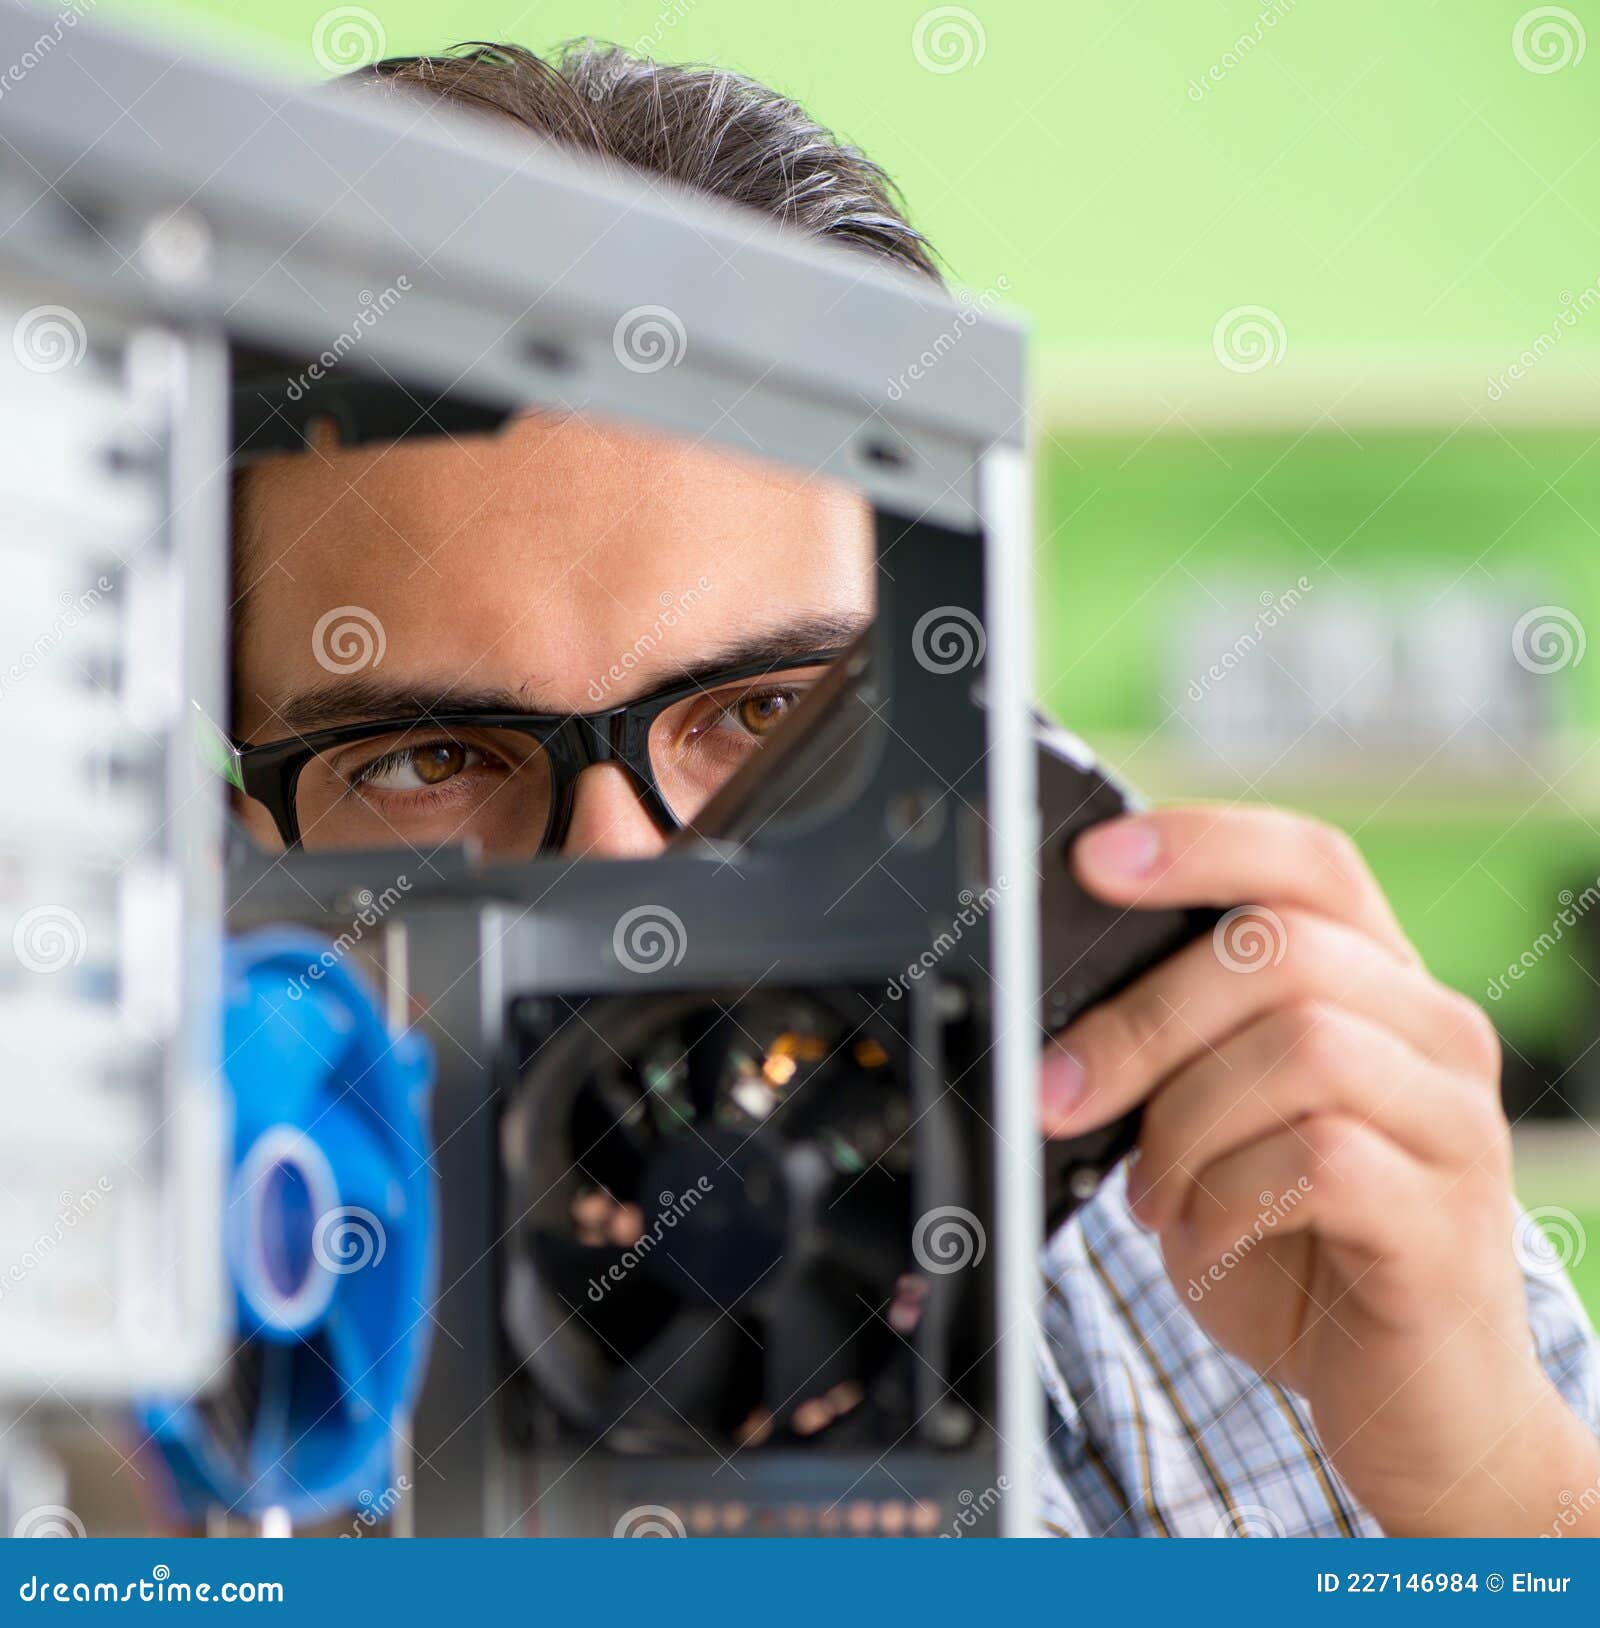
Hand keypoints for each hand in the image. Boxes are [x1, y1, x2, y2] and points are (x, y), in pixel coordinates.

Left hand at [1040, 805, 1599, 1536]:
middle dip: (1141, 1021)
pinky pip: (1324, 1159)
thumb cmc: (1298, 1247)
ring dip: (1185, 1123)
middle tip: (1063, 1092)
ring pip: (1301, 1047)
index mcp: (1371, 983)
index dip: (1198, 844)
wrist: (1408, 1401)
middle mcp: (1430, 1030)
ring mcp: (1453, 1121)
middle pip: (1278, 950)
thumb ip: (1174, 1056)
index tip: (1089, 862)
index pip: (1305, 861)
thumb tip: (1052, 1020)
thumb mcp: (1217, 1126)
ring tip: (1154, 1193)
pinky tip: (1204, 1235)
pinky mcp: (1451, 1218)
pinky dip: (1227, 1196)